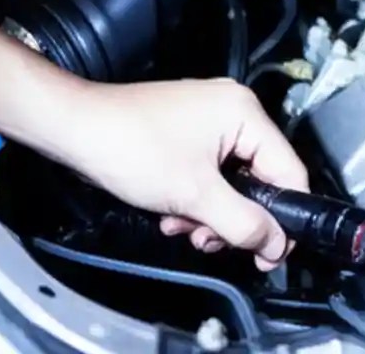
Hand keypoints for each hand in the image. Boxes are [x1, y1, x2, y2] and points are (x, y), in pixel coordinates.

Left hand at [50, 78, 308, 270]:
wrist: (75, 130)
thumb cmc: (130, 147)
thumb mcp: (195, 194)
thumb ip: (243, 223)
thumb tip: (275, 245)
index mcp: (245, 113)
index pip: (289, 173)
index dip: (283, 220)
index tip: (268, 254)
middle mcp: (232, 111)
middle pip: (259, 182)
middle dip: (232, 219)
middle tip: (208, 239)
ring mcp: (207, 122)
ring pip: (230, 186)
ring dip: (208, 216)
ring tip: (180, 224)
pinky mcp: (186, 136)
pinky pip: (207, 177)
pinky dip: (193, 201)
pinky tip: (170, 214)